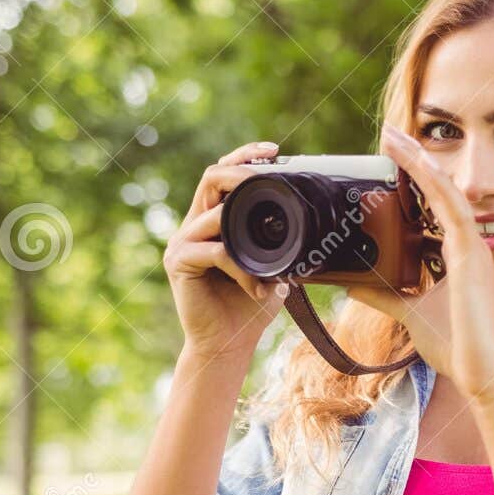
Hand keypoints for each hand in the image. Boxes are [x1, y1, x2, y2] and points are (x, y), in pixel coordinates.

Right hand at [164, 141, 290, 362]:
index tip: (273, 150)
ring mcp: (182, 243)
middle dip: (241, 172)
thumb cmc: (248, 307)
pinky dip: (242, 268)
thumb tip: (314, 225)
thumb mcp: (273, 267)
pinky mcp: (179, 263)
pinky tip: (256, 288)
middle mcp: (193, 226)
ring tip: (271, 267)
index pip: (223, 175)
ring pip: (216, 216)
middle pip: (210, 178)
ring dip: (249, 239)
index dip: (244, 156)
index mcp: (213, 221)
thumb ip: (280, 243)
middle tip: (266, 176)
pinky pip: (215, 251)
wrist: (227, 344)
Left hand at [333, 123, 493, 402]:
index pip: (430, 209)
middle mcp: (467, 246)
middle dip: (413, 163)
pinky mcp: (473, 255)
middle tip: (386, 135)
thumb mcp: (410, 314)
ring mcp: (473, 248)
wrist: (484, 376)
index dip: (410, 184)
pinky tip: (416, 159)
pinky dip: (433, 182)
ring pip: (444, 191)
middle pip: (437, 193)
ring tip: (393, 136)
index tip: (386, 162)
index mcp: (456, 258)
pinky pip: (452, 207)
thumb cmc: (457, 347)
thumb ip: (384, 294)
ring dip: (419, 162)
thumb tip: (352, 282)